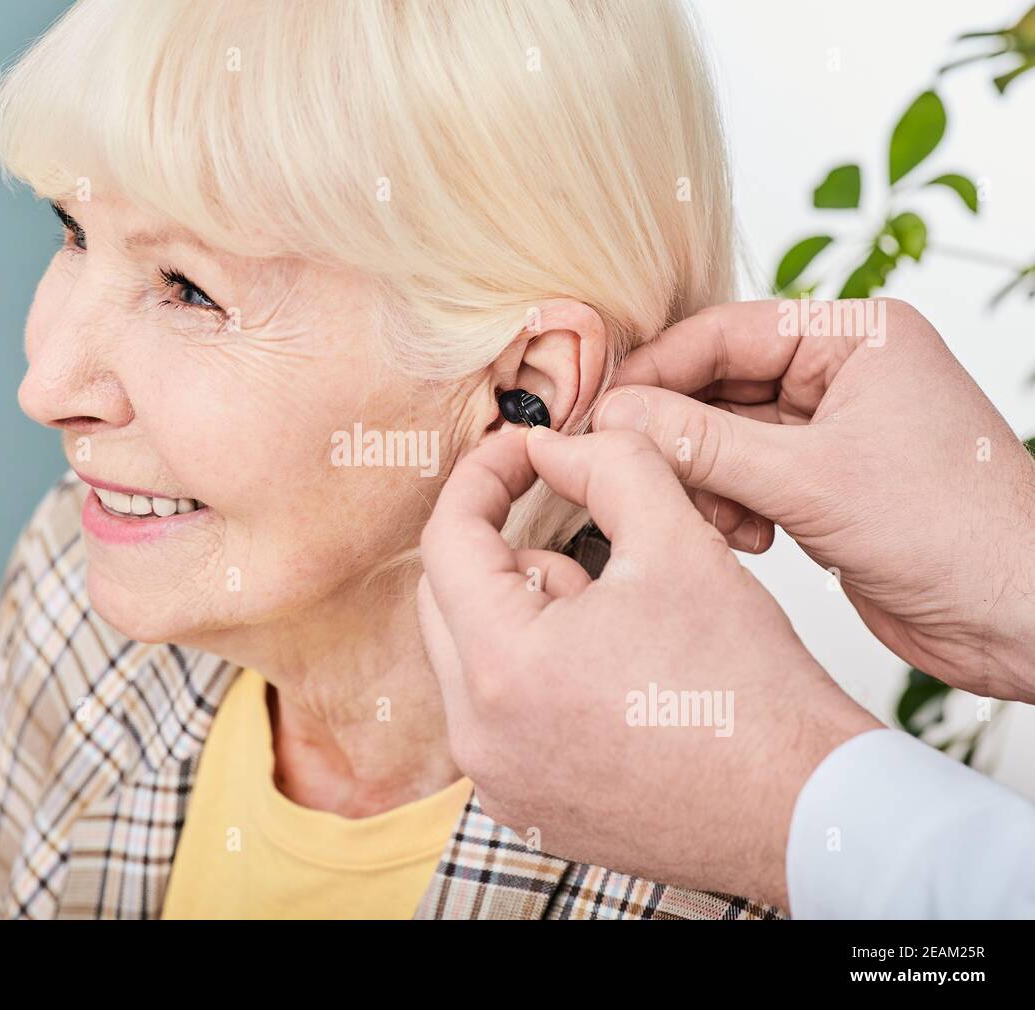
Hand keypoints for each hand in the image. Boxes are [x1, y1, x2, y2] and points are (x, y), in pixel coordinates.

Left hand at [417, 426, 878, 909]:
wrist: (805, 808)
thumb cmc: (749, 691)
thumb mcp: (678, 542)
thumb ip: (608, 467)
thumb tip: (549, 445)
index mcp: (503, 668)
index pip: (447, 542)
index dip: (482, 479)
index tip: (520, 452)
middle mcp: (480, 736)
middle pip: (448, 600)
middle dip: (506, 550)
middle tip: (585, 537)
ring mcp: (500, 780)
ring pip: (474, 657)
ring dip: (527, 615)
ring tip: (621, 625)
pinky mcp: (526, 807)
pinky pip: (498, 713)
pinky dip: (536, 674)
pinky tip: (613, 677)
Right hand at [607, 298, 1034, 701]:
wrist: (1021, 618)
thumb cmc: (958, 534)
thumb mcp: (810, 481)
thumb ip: (704, 444)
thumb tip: (618, 414)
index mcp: (855, 338)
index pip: (724, 333)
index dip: (656, 371)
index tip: (600, 409)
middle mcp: (841, 376)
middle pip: (718, 385)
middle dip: (677, 434)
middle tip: (629, 468)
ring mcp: (831, 432)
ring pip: (725, 437)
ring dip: (703, 479)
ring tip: (714, 518)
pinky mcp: (823, 484)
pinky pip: (744, 479)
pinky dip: (729, 507)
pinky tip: (747, 538)